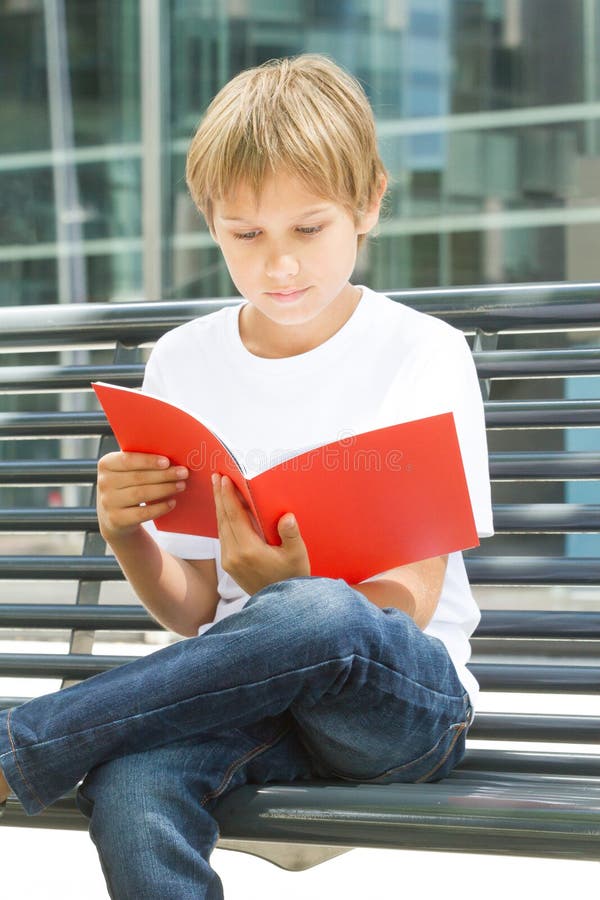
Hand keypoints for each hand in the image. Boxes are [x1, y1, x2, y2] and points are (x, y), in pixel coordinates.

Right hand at [97, 451, 187, 541]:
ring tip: (181, 485)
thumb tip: (170, 453)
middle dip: (164, 475)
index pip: (127, 460)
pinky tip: (172, 502)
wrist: (113, 517)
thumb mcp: (126, 471)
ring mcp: (108, 503)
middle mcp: (103, 483)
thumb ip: (140, 460)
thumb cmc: (127, 485)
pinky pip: (142, 513)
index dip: (148, 461)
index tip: (167, 462)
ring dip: (164, 489)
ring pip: (141, 494)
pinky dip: (159, 508)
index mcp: (106, 464)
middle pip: (138, 477)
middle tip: (183, 473)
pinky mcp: (116, 520)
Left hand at [212, 473, 309, 594]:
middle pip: (223, 519)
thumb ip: (291, 534)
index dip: (228, 496)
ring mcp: (229, 562)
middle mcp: (233, 555)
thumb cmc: (293, 578)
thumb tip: (287, 516)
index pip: (234, 516)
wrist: (282, 606)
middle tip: (216, 476)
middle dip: (219, 496)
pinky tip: (225, 512)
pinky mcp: (229, 566)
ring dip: (220, 507)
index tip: (224, 479)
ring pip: (220, 528)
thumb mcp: (297, 555)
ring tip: (219, 489)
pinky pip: (223, 537)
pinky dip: (223, 520)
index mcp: (248, 550)